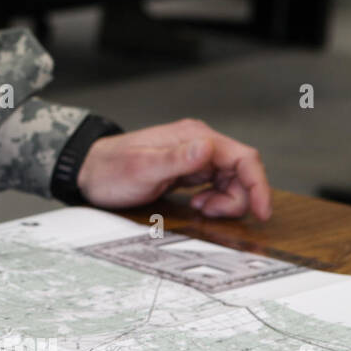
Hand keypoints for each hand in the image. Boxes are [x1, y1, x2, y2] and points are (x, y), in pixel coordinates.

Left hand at [77, 118, 270, 220]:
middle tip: (212, 213)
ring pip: (231, 179)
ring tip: (200, 208)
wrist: (88, 172)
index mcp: (194, 137)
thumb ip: (176, 159)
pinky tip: (197, 204)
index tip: (262, 211)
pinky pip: (216, 184)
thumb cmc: (110, 170)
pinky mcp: (187, 169)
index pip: (243, 158)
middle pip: (241, 170)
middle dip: (238, 196)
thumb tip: (207, 148)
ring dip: (225, 199)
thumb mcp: (142, 168)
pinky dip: (215, 198)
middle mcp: (198, 143)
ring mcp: (193, 156)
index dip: (259, 185)